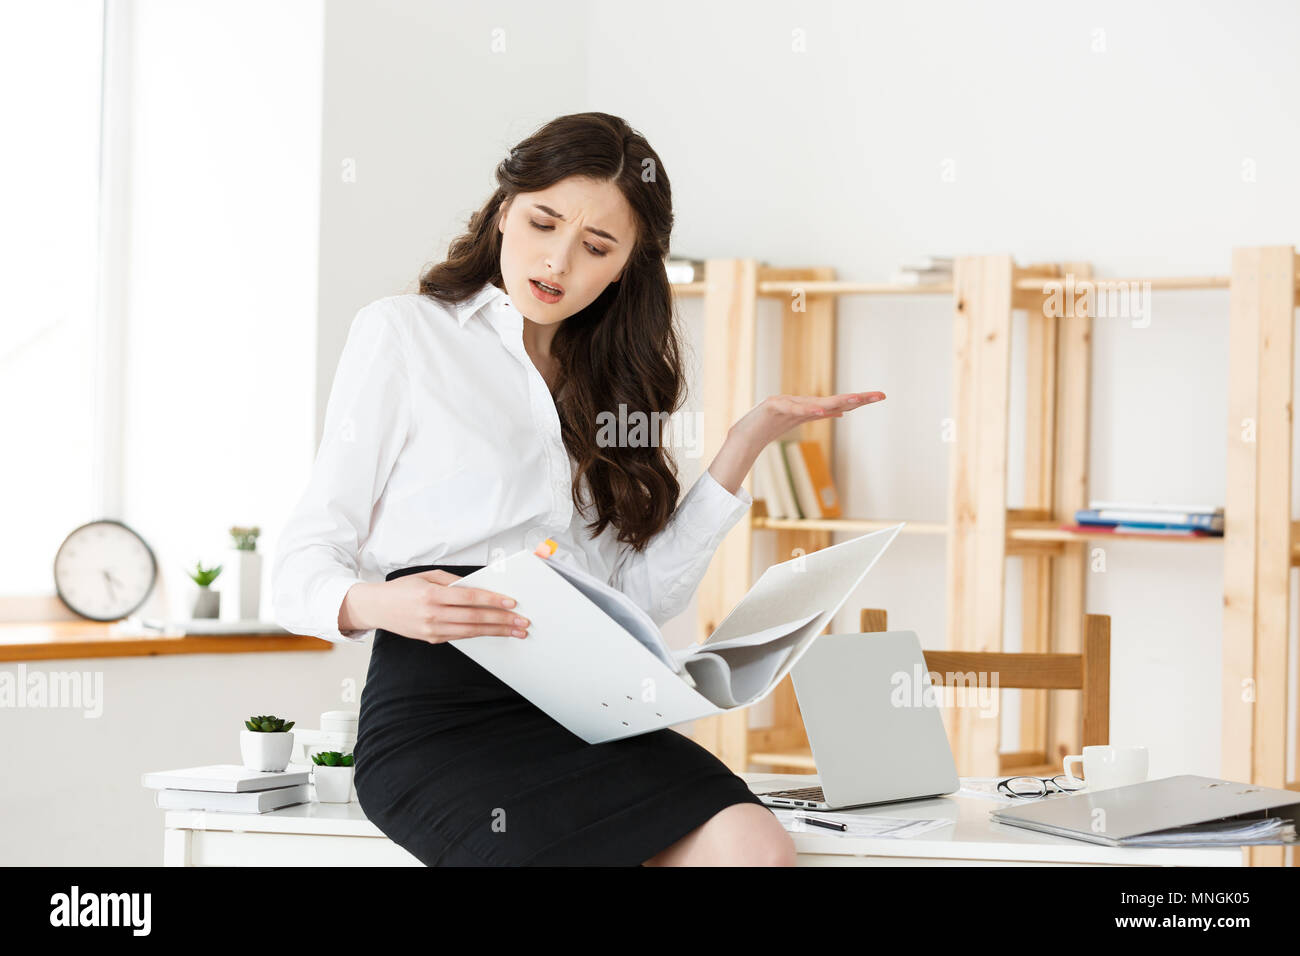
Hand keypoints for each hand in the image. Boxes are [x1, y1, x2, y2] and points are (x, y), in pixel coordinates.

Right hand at [341, 571, 530, 642]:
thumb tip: (477, 586)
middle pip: (474, 618)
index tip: (511, 603)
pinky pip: (460, 637)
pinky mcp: (432, 639)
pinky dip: (479, 634)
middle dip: (502, 621)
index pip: (470, 598)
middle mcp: (432, 614)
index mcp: (431, 594)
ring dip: (496, 632)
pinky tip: (494, 632)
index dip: (493, 601)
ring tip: (514, 631)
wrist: (376, 607)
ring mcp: (432, 629)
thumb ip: (452, 581)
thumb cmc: (402, 589)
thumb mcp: (426, 576)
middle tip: (522, 622)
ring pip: (470, 632)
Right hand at [731, 390, 885, 447]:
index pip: (840, 403)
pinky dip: (807, 409)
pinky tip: (821, 411)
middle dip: (857, 398)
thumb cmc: (768, 427)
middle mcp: (801, 402)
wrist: (743, 435)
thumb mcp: (799, 420)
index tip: (881, 396)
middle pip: (834, 400)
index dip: (860, 399)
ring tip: (856, 400)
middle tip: (880, 396)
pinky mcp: (773, 406)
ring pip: (817, 402)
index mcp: (810, 407)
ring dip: (837, 401)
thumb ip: (819, 414)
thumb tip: (842, 413)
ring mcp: (787, 403)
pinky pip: (793, 408)